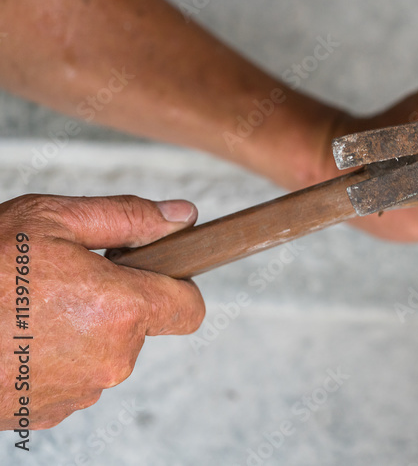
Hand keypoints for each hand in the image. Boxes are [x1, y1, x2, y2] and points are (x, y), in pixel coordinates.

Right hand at [0, 195, 204, 429]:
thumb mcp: (52, 220)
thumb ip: (128, 217)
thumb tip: (181, 216)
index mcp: (122, 309)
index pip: (189, 308)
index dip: (175, 285)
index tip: (153, 273)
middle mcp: (110, 359)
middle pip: (141, 328)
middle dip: (115, 302)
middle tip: (64, 281)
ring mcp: (78, 393)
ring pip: (103, 353)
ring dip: (81, 331)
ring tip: (29, 308)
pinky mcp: (47, 414)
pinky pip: (70, 378)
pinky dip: (52, 358)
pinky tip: (17, 337)